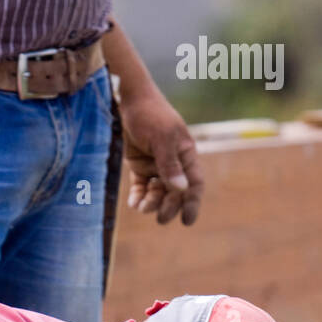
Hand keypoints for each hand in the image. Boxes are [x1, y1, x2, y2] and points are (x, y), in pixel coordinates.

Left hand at [119, 86, 203, 225]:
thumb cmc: (149, 115)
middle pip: (175, 193)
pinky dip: (138, 197)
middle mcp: (173, 162)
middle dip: (169, 207)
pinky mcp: (139, 166)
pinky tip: (134, 203)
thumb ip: (170, 165)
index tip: (187, 221)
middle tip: (160, 218)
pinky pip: (141, 187)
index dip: (192, 204)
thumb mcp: (162, 138)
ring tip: (143, 207)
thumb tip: (181, 190)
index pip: (194, 184)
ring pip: (157, 193)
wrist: (127, 100)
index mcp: (185, 154)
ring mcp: (155, 165)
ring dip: (152, 203)